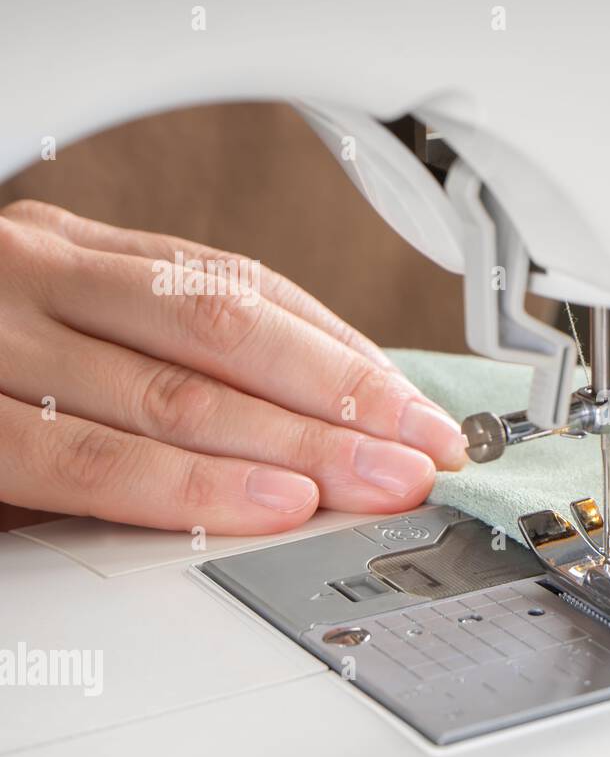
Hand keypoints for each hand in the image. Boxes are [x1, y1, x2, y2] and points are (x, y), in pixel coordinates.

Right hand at [0, 200, 466, 534]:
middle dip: (341, 399)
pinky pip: (75, 455)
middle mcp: (39, 276)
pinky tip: (262, 502)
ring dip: (290, 444)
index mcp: (84, 253)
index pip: (245, 293)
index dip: (345, 352)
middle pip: (225, 333)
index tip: (420, 407)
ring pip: (167, 390)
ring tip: (372, 482)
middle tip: (424, 450)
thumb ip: (167, 355)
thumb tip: (315, 410)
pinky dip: (181, 484)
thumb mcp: (73, 324)